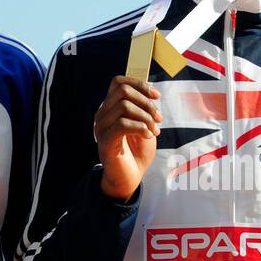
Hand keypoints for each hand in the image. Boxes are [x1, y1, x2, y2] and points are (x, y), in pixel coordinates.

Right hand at [94, 75, 160, 200]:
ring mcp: (101, 127)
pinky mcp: (105, 140)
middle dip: (147, 102)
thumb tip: (150, 91)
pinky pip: (123, 124)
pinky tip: (148, 135)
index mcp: (111, 108)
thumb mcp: (145, 124)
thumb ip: (144, 107)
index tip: (156, 96)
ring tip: (155, 131)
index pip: (118, 82)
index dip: (139, 84)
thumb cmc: (138, 151)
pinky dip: (140, 127)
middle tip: (159, 119)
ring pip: (125, 106)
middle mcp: (102, 114)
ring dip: (146, 117)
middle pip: (123, 91)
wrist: (131, 177)